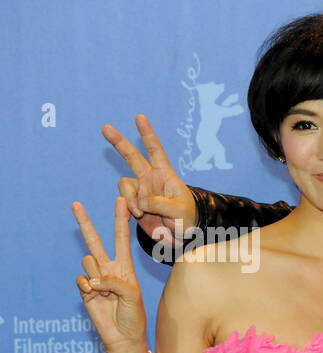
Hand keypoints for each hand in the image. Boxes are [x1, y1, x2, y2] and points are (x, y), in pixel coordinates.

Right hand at [72, 197, 147, 352]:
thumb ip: (115, 283)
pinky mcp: (85, 289)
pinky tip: (95, 296)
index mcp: (124, 266)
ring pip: (88, 262)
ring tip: (106, 291)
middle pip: (94, 241)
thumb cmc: (133, 316)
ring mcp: (95, 278)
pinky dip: (88, 288)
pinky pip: (81, 279)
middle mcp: (108, 268)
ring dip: (97, 276)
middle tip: (75, 204)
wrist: (123, 335)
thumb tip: (92, 280)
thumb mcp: (132, 296)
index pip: (121, 238)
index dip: (120, 220)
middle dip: (85, 222)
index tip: (120, 200)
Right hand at [102, 114, 196, 247]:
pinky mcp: (134, 204)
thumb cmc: (187, 219)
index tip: (140, 117)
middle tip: (105, 127)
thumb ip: (161, 204)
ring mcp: (140, 191)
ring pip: (124, 186)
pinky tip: (137, 216)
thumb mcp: (180, 211)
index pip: (156, 151)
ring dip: (131, 199)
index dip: (147, 134)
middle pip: (132, 157)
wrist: (181, 235)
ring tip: (142, 213)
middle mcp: (150, 179)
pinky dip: (127, 209)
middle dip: (119, 142)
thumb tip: (140, 201)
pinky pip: (124, 202)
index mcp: (165, 175)